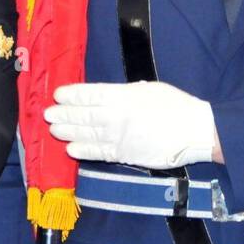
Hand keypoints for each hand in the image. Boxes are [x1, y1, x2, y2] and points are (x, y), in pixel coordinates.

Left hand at [44, 81, 219, 169]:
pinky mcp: (125, 154)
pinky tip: (71, 148)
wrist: (194, 131)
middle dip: (64, 114)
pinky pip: (99, 153)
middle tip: (48, 113)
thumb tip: (108, 96)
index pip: (90, 94)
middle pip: (84, 114)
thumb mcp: (149, 89)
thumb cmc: (175, 105)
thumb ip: (126, 93)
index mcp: (123, 95)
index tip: (58, 94)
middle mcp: (117, 115)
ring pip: (86, 134)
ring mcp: (119, 137)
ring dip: (68, 131)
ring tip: (53, 129)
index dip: (72, 95)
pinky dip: (83, 150)